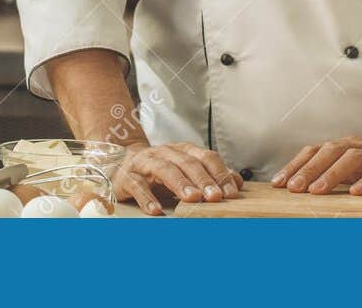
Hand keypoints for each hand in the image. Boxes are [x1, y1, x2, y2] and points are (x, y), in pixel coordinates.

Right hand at [112, 142, 242, 214]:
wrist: (124, 162)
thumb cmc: (161, 170)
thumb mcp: (187, 169)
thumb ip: (211, 175)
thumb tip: (237, 183)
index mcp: (183, 150)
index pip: (206, 157)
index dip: (219, 173)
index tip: (231, 192)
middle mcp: (166, 152)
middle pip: (187, 162)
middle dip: (203, 179)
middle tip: (215, 196)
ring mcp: (146, 162)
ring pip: (165, 169)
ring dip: (180, 184)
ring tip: (192, 198)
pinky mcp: (128, 177)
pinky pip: (138, 186)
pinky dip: (147, 199)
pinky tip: (157, 211)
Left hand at [271, 136, 361, 195]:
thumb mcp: (345, 172)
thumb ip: (325, 176)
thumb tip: (294, 189)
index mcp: (341, 146)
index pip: (314, 150)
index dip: (295, 165)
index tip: (278, 183)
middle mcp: (356, 146)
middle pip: (331, 151)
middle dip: (310, 169)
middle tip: (295, 188)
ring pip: (352, 158)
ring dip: (332, 174)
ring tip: (317, 191)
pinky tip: (355, 192)